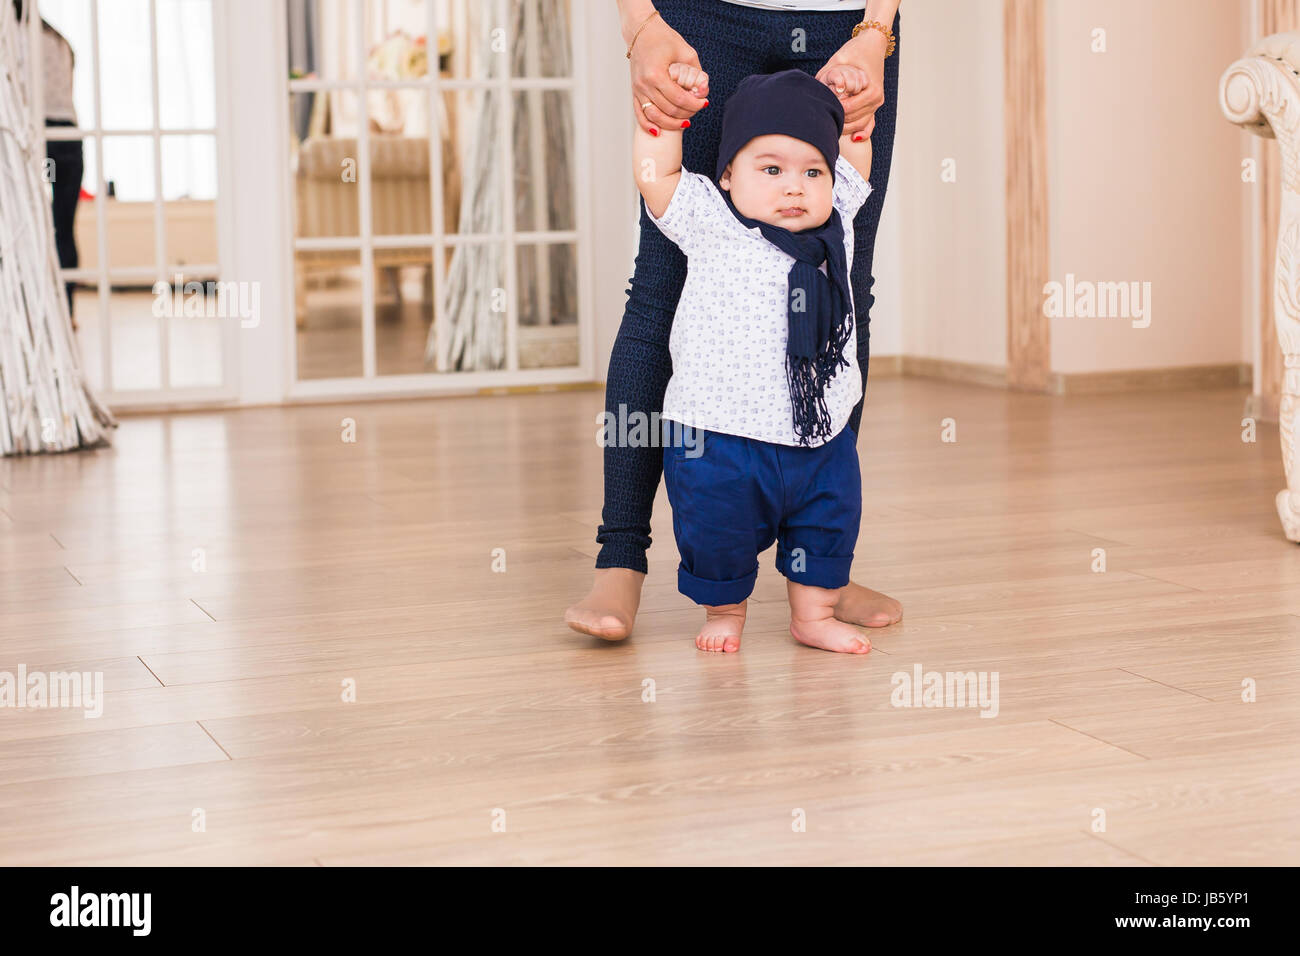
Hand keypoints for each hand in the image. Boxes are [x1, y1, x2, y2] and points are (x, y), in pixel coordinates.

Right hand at [627, 14, 708, 133]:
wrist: (641, 32)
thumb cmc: (664, 39)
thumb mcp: (686, 52)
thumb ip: (696, 72)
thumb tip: (703, 92)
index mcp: (656, 73)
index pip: (678, 98)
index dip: (694, 105)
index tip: (704, 103)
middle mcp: (644, 84)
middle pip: (668, 110)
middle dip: (686, 113)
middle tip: (696, 110)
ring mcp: (638, 89)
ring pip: (654, 116)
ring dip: (671, 124)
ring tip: (684, 123)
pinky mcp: (634, 92)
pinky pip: (640, 115)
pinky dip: (649, 125)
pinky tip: (659, 132)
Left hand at [816, 31, 886, 139]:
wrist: (872, 45)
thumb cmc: (857, 51)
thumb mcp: (840, 58)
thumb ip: (830, 74)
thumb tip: (820, 89)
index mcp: (872, 90)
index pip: (849, 109)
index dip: (834, 110)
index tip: (823, 106)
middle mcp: (876, 99)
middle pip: (853, 120)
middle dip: (838, 119)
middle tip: (823, 116)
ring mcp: (876, 104)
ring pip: (859, 125)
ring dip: (845, 127)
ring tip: (830, 124)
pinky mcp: (873, 105)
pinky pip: (868, 124)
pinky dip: (861, 132)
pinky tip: (852, 138)